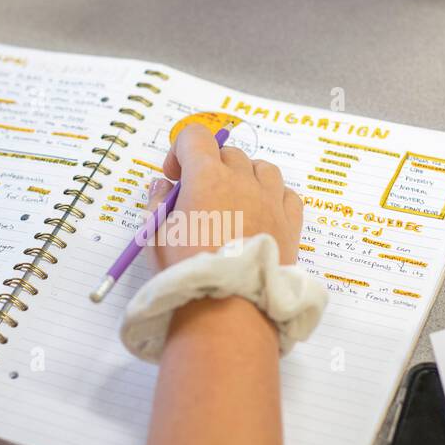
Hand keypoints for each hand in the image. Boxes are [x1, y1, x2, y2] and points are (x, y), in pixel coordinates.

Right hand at [148, 123, 302, 270]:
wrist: (228, 307)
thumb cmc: (187, 272)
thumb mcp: (155, 237)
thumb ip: (157, 203)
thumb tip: (163, 185)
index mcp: (207, 177)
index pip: (195, 136)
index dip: (180, 151)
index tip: (174, 176)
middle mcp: (242, 181)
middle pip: (227, 154)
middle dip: (211, 168)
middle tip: (200, 198)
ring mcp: (270, 200)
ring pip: (261, 169)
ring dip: (245, 178)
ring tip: (233, 204)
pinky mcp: (290, 223)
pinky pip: (286, 194)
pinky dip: (273, 197)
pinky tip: (260, 214)